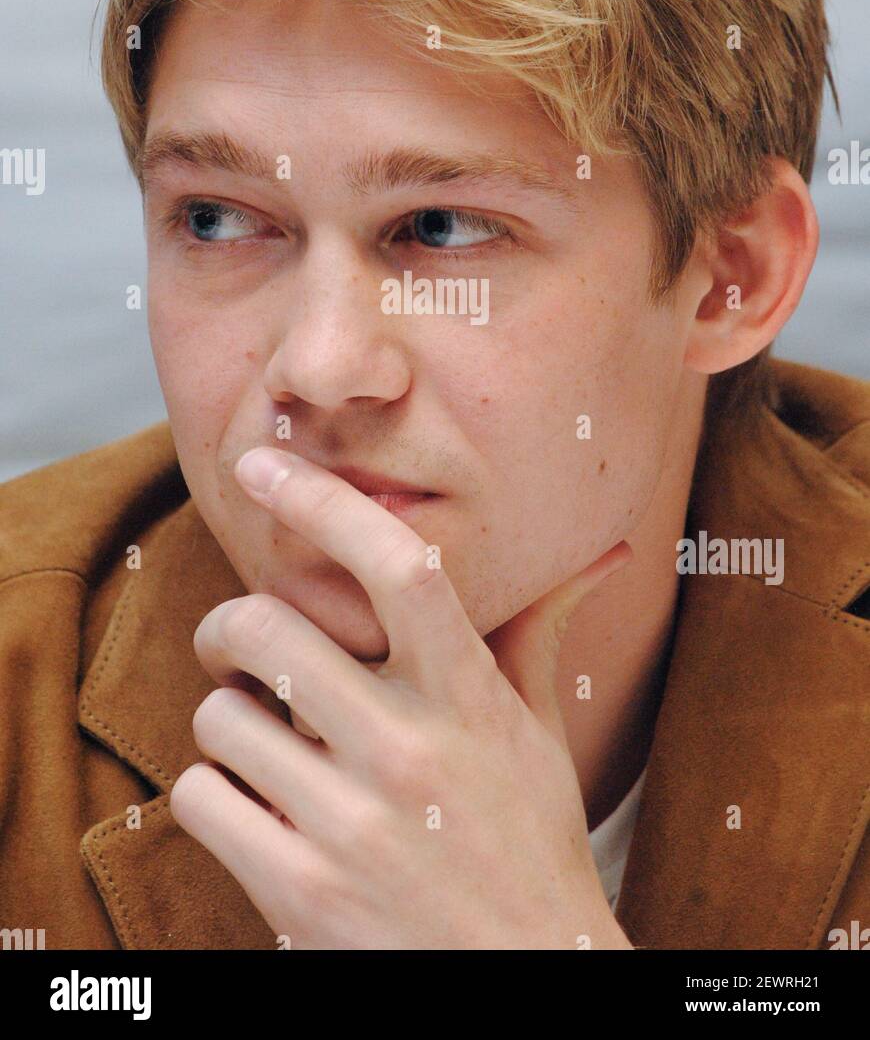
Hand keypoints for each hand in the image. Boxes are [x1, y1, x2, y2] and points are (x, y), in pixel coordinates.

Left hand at [169, 446, 633, 949]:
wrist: (526, 983)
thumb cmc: (529, 844)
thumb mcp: (539, 733)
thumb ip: (542, 630)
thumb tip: (608, 549)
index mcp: (469, 698)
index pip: (397, 564)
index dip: (323, 499)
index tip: (263, 463)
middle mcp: (409, 751)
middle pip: (268, 627)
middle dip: (230, 625)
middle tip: (237, 643)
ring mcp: (352, 825)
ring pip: (220, 716)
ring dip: (225, 719)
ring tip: (259, 740)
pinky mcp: (299, 893)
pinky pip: (201, 798)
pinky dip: (211, 793)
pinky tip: (252, 805)